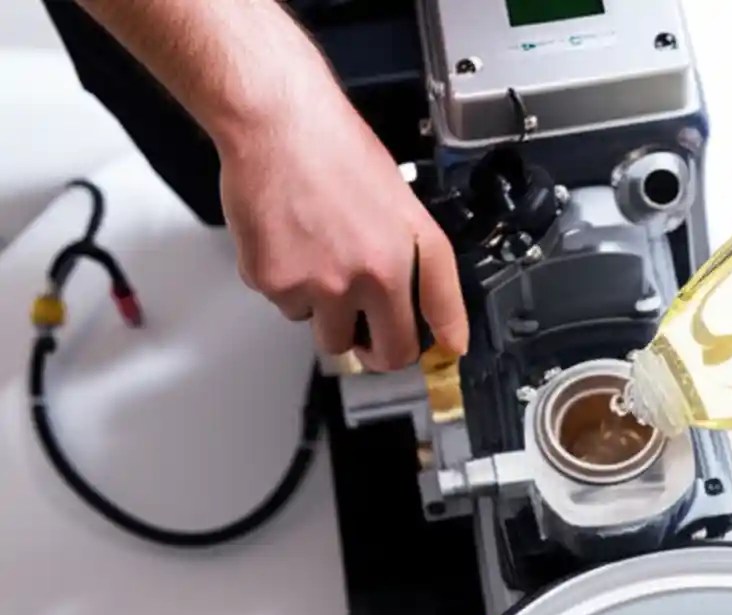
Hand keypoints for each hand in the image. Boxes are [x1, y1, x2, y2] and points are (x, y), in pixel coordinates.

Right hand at [215, 79, 467, 370]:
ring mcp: (316, 286)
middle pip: (382, 354)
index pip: (434, 325)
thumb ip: (422, 262)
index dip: (441, 347)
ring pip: (328, 332)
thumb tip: (431, 309)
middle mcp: (365, 278)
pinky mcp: (273, 283)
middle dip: (378, 346)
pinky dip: (288, 284)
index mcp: (403, 259)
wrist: (279, 126)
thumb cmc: (339, 153)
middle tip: (370, 327)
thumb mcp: (405, 206)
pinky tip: (292, 243)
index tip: (442, 354)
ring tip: (323, 260)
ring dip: (328, 312)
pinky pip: (287, 306)